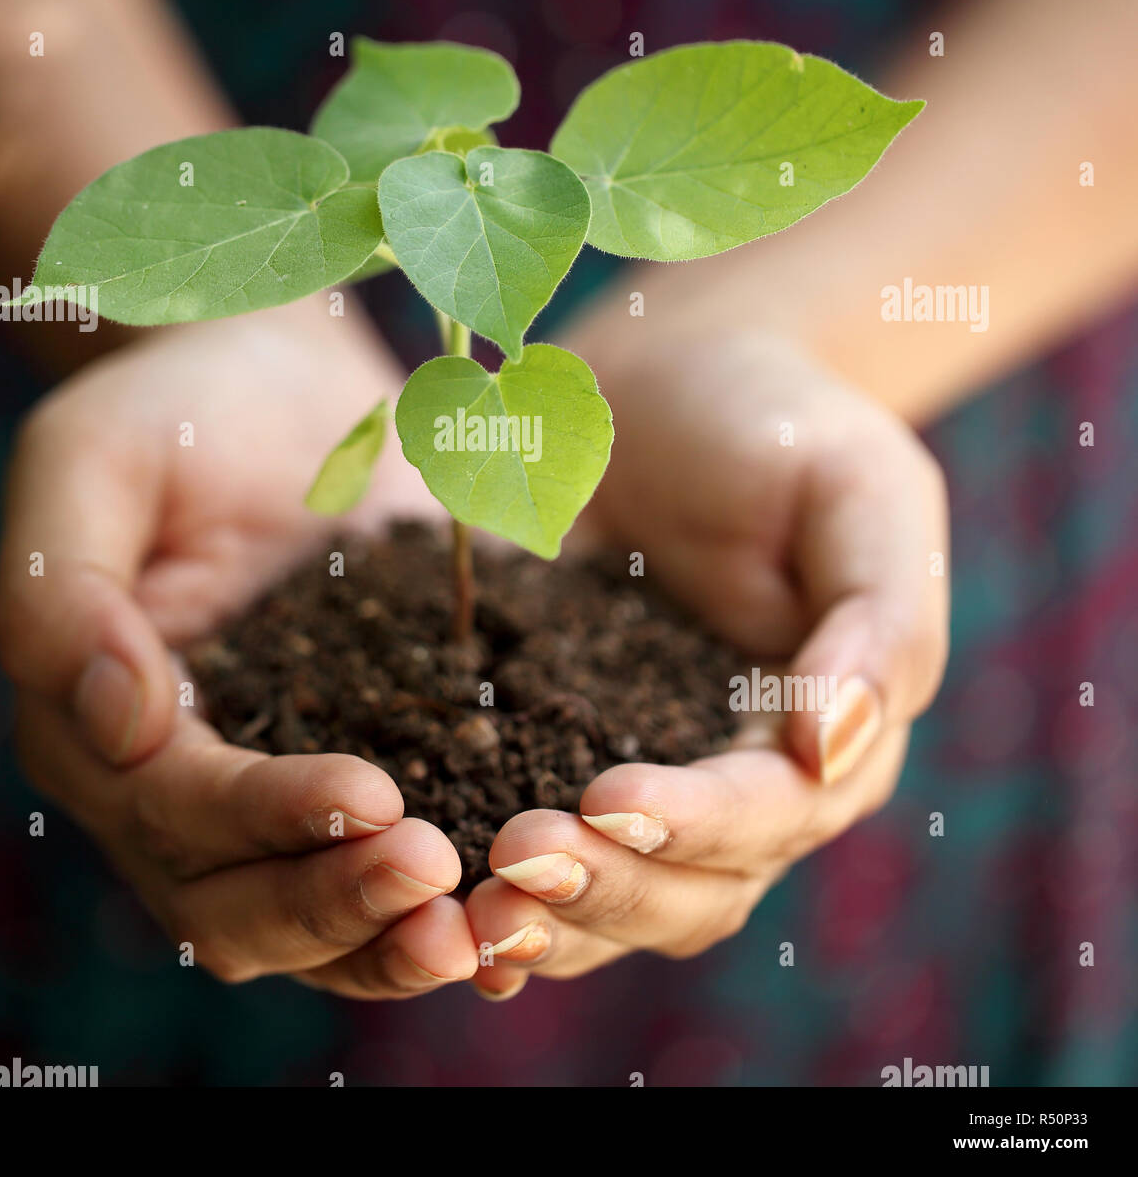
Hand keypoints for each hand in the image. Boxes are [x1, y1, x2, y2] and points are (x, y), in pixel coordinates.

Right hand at [0, 306, 478, 997]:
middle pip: (239, 905)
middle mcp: (184, 789)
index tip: (371, 795)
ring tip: (483, 926)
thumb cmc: (175, 411)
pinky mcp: (373, 767)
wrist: (284, 384)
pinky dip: (445, 904)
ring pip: (316, 921)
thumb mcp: (89, 465)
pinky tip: (521, 905)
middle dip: (336, 903)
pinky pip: (392, 868)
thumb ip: (65, 594)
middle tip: (440, 877)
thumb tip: (118, 726)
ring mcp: (280, 791)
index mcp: (100, 729)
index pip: (175, 809)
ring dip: (392, 938)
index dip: (266, 815)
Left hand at [466, 329, 948, 997]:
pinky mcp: (554, 750)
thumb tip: (831, 751)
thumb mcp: (862, 495)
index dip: (696, 822)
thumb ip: (875, 624)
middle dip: (605, 887)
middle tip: (513, 856)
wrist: (672, 385)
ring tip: (464, 906)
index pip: (771, 816)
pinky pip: (529, 840)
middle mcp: (738, 786)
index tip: (609, 798)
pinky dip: (490, 885)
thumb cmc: (784, 428)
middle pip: (688, 891)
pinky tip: (429, 895)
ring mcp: (644, 777)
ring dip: (543, 917)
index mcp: (826, 740)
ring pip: (608, 898)